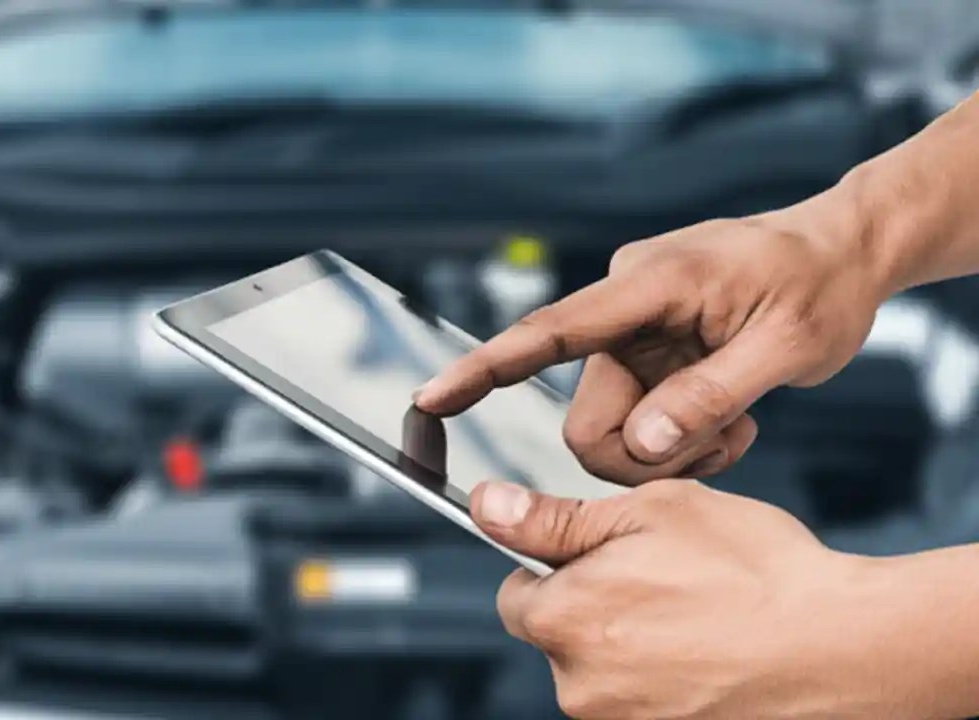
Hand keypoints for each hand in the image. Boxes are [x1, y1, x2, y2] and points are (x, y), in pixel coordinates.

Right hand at [416, 209, 886, 482]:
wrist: (840, 255)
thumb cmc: (821, 286)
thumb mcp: (788, 346)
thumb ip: (711, 395)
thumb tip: (640, 446)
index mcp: (648, 284)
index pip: (548, 332)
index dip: (484, 369)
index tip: (429, 399)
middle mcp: (622, 306)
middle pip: (588, 421)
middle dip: (644, 457)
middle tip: (723, 446)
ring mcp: (629, 333)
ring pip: (611, 432)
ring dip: (670, 452)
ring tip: (737, 427)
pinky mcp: (641, 353)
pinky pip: (633, 423)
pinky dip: (676, 440)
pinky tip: (728, 420)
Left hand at [471, 480, 903, 719]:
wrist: (848, 648)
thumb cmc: (756, 573)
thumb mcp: (649, 512)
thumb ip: (552, 518)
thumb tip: (487, 507)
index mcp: (563, 620)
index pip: (517, 595)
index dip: (556, 568)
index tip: (602, 559)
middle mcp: (579, 688)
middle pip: (560, 639)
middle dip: (595, 609)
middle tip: (664, 582)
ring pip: (602, 675)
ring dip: (632, 648)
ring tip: (698, 619)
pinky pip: (642, 705)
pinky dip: (665, 683)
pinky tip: (710, 657)